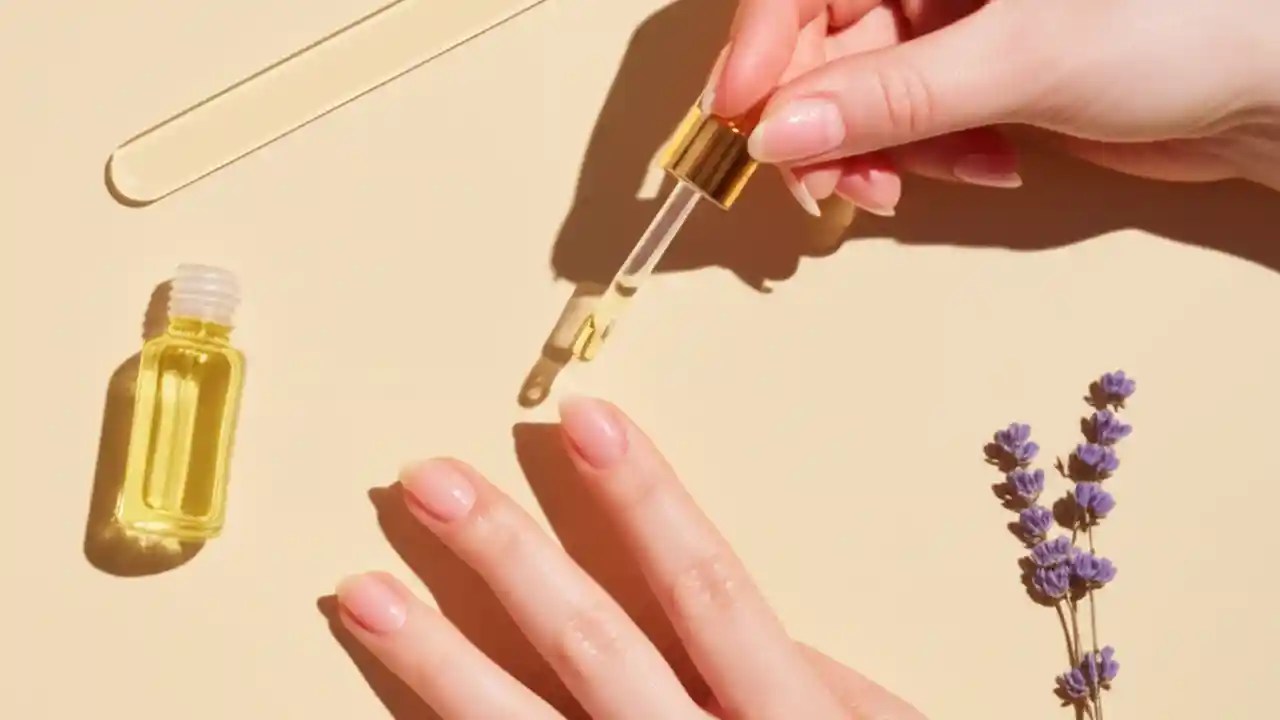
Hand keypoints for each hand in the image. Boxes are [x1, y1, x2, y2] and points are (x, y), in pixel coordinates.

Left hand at [334, 397, 924, 718]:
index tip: (584, 419)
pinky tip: (393, 703)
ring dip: (435, 659)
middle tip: (428, 480)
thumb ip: (813, 674)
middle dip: (507, 557)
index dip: (644, 500)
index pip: (704, 587)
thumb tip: (722, 597)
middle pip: (593, 645)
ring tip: (362, 592)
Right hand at [707, 0, 1279, 216]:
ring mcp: (955, 25)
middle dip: (823, 125)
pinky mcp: (978, 76)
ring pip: (863, 98)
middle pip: (824, 48)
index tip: (741, 119)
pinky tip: (985, 167)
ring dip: (879, 154)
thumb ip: (891, 97)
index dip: (763, 47)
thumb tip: (781, 130)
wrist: (1272, 87)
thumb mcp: (1022, 57)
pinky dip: (931, 158)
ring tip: (915, 188)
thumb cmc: (1183, 23)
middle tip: (831, 186)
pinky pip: (913, 123)